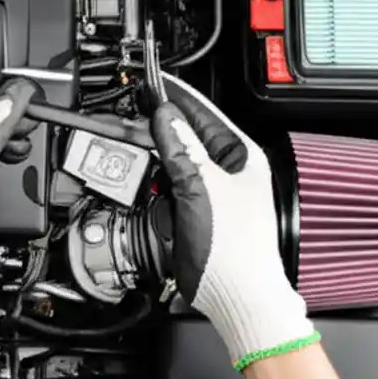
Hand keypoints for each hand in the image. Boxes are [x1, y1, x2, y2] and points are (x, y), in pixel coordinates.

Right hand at [152, 74, 318, 369]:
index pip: (203, 111)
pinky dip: (159, 174)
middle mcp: (230, 170)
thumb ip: (180, 148)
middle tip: (136, 105)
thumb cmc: (235, 250)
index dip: (176, 94)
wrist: (237, 298)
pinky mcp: (200, 210)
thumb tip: (165, 116)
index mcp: (241, 156)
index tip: (152, 80)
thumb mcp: (200, 188)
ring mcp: (215, 191)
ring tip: (139, 131)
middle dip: (162, 119)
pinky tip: (148, 169)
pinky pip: (175, 182)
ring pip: (180, 156)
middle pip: (189, 132)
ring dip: (160, 147)